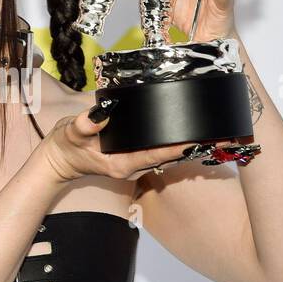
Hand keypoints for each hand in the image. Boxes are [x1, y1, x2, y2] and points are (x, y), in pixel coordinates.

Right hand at [39, 100, 206, 182]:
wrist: (61, 159)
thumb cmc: (67, 147)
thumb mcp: (71, 133)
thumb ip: (84, 125)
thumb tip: (99, 115)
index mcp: (122, 164)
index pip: (155, 155)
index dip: (177, 148)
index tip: (197, 141)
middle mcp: (134, 167)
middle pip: (170, 157)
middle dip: (194, 147)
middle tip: (221, 136)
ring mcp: (137, 163)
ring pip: (170, 156)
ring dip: (192, 147)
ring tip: (217, 135)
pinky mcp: (138, 157)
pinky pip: (163, 151)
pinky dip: (179, 144)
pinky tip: (195, 134)